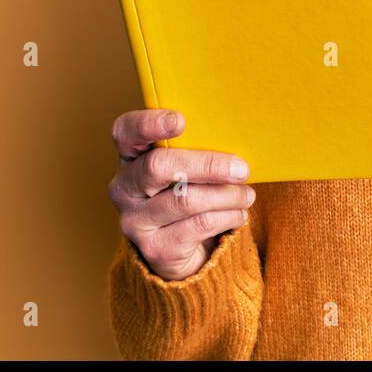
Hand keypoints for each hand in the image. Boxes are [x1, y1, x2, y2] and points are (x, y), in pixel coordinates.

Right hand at [107, 109, 256, 280]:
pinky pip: (198, 226)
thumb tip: (237, 138)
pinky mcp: (155, 248)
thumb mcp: (187, 168)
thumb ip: (197, 149)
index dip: (149, 124)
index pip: (126, 132)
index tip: (181, 121)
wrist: (183, 250)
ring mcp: (135, 221)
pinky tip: (239, 214)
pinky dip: (227, 217)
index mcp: (131, 157)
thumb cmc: (189, 193)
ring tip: (247, 194)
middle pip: (159, 166)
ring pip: (185, 200)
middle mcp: (124, 188)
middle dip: (206, 165)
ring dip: (226, 195)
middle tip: (241, 169)